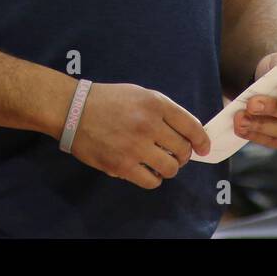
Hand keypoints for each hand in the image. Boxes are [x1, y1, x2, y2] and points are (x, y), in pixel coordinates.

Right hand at [69, 82, 210, 189]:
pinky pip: (151, 181)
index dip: (201, 140)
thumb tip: (188, 134)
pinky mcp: (122, 165)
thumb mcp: (141, 94)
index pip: (191, 126)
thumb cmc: (108, 101)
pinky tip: (147, 171)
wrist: (73, 110)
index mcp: (155, 104)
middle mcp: (148, 124)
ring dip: (169, 168)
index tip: (203, 148)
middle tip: (174, 154)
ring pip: (171, 168)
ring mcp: (135, 146)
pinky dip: (154, 179)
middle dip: (183, 155)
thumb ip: (165, 112)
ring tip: (160, 163)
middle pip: (183, 150)